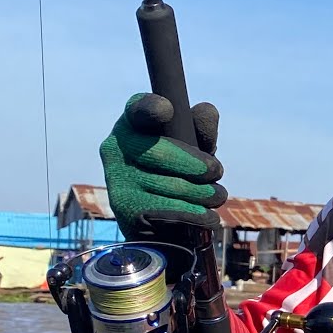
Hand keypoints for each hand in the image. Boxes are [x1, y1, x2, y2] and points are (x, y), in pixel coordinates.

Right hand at [99, 93, 226, 240]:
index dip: (152, 108)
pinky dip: (200, 215)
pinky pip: (174, 211)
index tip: (166, 109)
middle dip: (201, 167)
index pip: (139, 109)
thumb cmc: (182, 173)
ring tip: (215, 196)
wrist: (161, 224)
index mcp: (132, 122)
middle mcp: (115, 147)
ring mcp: (117, 179)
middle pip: (163, 153)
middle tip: (217, 172)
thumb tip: (207, 110)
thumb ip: (202, 130)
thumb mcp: (195, 149)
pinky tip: (207, 217)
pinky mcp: (125, 209)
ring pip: (174, 186)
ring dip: (207, 194)